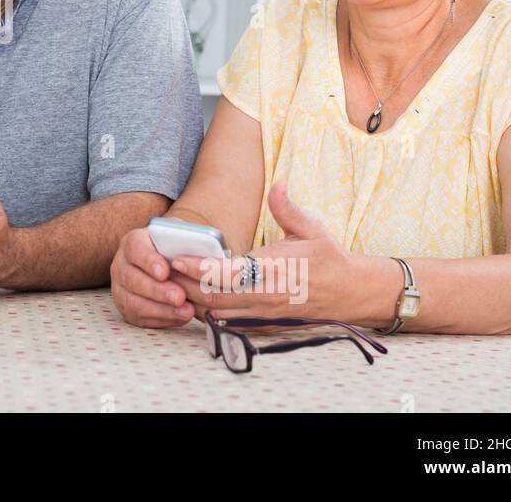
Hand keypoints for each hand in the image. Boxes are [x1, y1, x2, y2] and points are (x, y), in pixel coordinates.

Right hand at [109, 226, 195, 327]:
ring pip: (133, 302)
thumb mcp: (181, 240)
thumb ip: (188, 245)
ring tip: (186, 311)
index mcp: (134, 242)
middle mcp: (122, 265)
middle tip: (180, 296)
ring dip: (161, 309)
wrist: (168, 264)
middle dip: (158, 290)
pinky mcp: (127, 308)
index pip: (135, 248)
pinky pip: (139, 317)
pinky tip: (181, 317)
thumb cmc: (176, 250)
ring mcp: (121, 288)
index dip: (149, 261)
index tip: (165, 272)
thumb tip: (203, 257)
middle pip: (132, 279)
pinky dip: (161, 319)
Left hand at [172, 182, 359, 323]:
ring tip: (168, 283)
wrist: (350, 293)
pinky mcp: (263, 324)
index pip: (224, 274)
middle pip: (210, 297)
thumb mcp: (311, 229)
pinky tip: (193, 298)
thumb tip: (277, 185)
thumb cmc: (327, 257)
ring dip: (190, 300)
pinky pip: (226, 323)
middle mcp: (264, 297)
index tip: (175, 257)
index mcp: (271, 271)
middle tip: (160, 270)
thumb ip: (287, 209)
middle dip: (182, 285)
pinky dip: (206, 313)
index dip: (196, 268)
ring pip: (214, 314)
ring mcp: (263, 314)